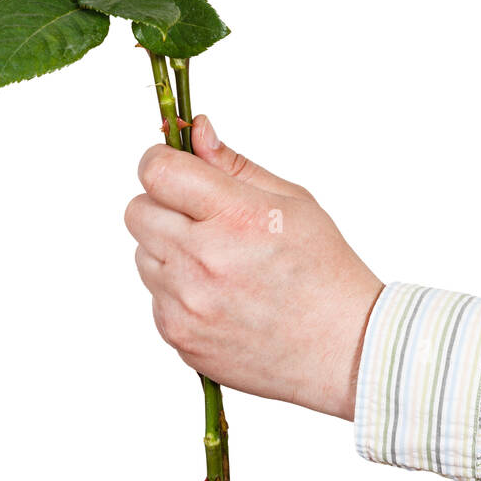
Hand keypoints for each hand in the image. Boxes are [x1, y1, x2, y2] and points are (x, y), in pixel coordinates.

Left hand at [124, 116, 382, 419]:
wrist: (343, 348)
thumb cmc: (324, 270)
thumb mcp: (291, 200)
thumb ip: (233, 164)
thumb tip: (195, 132)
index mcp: (236, 217)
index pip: (157, 172)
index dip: (160, 161)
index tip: (174, 166)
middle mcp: (203, 262)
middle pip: (137, 211)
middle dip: (163, 205)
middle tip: (202, 217)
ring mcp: (187, 305)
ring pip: (143, 254)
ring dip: (168, 249)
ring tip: (218, 262)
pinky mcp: (179, 337)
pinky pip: (155, 298)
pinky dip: (177, 292)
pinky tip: (220, 296)